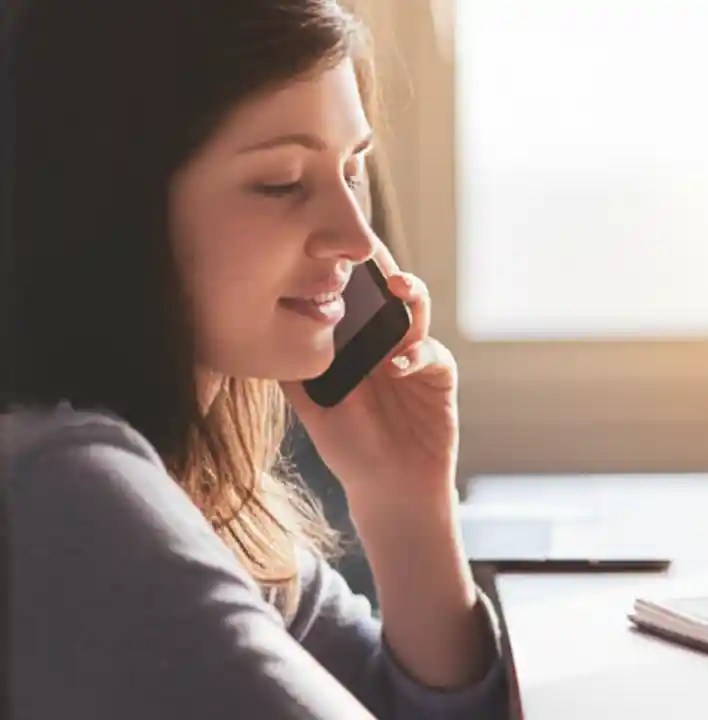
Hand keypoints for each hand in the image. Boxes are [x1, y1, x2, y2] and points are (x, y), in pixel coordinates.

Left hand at [281, 240, 458, 507]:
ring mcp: (415, 351)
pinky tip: (395, 366)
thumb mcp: (311, 402)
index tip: (327, 241)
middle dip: (380, 265)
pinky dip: (415, 354)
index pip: (353, 291)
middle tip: (366, 245)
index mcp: (357, 337)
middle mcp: (387, 336)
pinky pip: (430, 352)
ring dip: (409, 293)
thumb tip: (251, 332)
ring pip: (416, 308)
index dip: (345, 267)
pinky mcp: (439, 372)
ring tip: (395, 286)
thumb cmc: (349, 443)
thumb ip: (293, 367)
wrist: (388, 483)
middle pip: (387, 288)